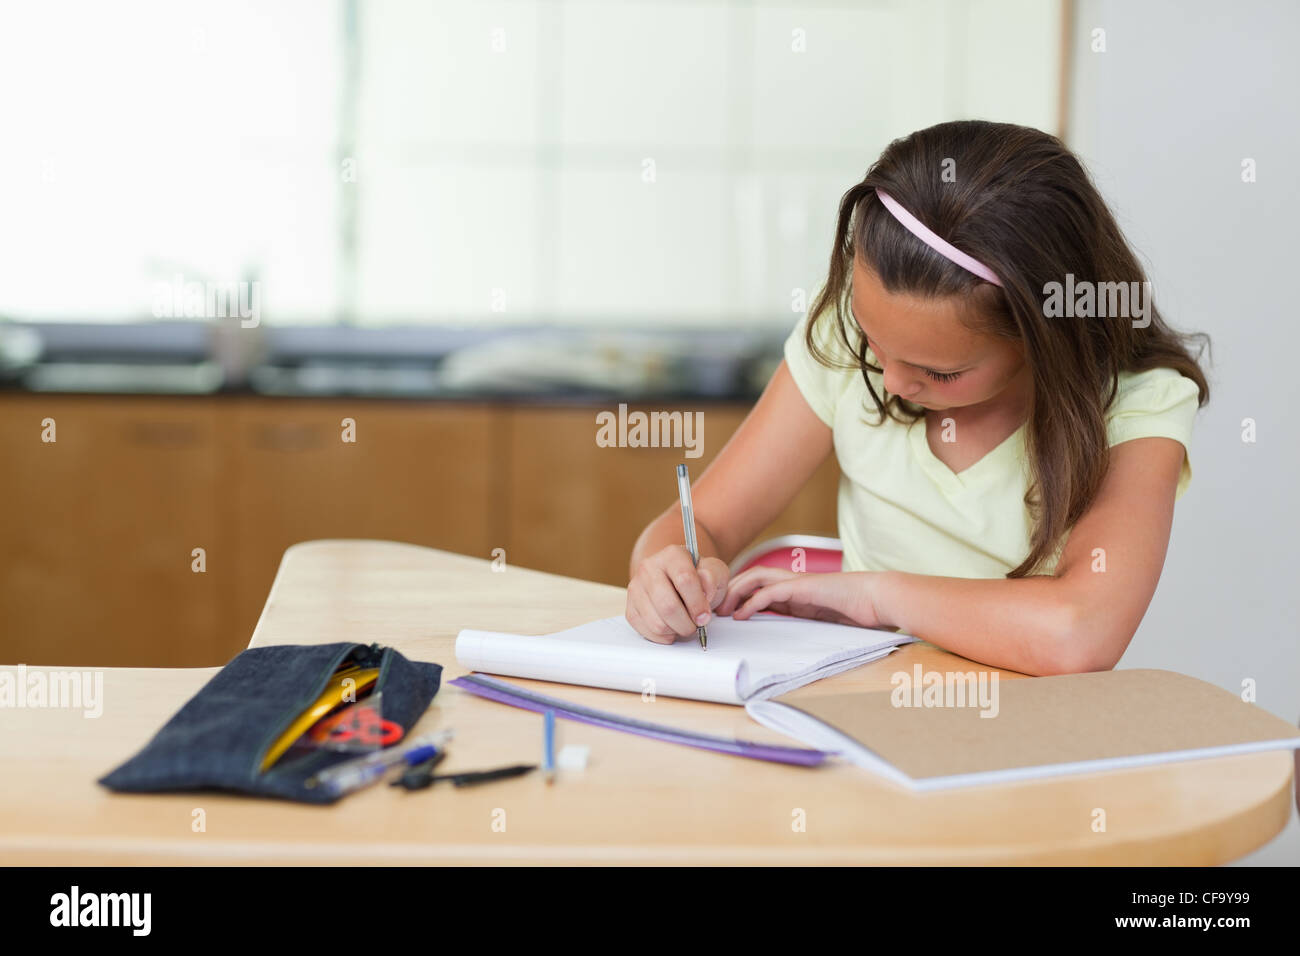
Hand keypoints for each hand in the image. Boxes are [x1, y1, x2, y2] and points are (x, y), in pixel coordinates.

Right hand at [626, 546, 729, 643]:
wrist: (676, 581)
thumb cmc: (699, 578)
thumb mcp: (715, 573)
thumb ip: (713, 578)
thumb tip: (704, 592)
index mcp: (672, 555)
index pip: (685, 580)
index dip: (697, 603)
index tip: (705, 617)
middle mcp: (649, 567)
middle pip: (668, 605)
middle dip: (687, 623)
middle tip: (696, 625)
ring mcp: (636, 587)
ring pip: (657, 622)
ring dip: (676, 631)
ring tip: (684, 624)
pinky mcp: (630, 606)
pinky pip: (646, 631)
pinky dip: (663, 636)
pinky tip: (672, 627)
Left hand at [716, 567, 888, 628]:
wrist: (878, 598)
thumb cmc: (860, 611)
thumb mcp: (826, 621)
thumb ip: (809, 623)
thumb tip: (796, 643)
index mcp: (799, 592)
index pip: (761, 588)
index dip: (742, 596)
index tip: (728, 613)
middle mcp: (794, 584)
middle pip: (753, 578)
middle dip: (731, 590)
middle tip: (716, 609)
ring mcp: (798, 583)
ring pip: (756, 578)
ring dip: (735, 591)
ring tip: (723, 609)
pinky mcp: (803, 588)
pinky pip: (771, 591)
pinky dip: (752, 601)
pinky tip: (742, 613)